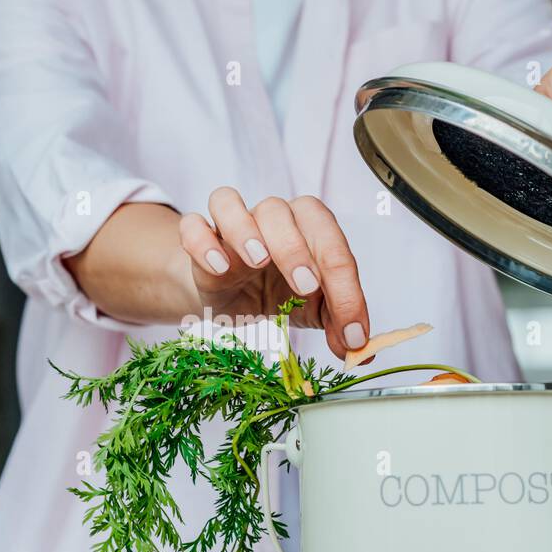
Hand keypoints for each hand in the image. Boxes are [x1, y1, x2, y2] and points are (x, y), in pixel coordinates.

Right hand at [178, 186, 369, 359]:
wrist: (234, 298)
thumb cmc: (281, 292)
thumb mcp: (315, 311)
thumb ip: (339, 324)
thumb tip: (359, 349)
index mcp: (308, 226)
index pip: (331, 242)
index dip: (345, 287)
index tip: (350, 329)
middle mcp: (271, 216)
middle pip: (281, 211)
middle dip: (295, 248)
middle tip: (305, 285)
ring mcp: (231, 224)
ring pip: (230, 202)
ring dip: (245, 230)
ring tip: (258, 261)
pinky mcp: (199, 240)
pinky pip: (192, 225)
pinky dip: (202, 242)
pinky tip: (219, 267)